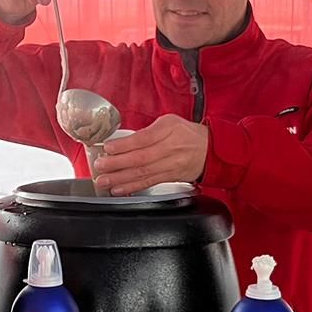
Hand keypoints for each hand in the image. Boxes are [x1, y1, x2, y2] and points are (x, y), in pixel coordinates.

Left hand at [91, 114, 208, 194]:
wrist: (210, 149)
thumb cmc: (187, 133)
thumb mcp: (169, 122)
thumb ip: (148, 131)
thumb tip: (122, 142)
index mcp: (168, 129)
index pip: (142, 139)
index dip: (123, 145)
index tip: (107, 148)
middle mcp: (170, 148)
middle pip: (140, 158)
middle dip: (117, 164)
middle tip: (100, 166)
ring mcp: (171, 165)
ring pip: (143, 173)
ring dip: (120, 179)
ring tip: (104, 181)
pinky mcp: (171, 177)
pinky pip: (149, 183)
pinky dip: (132, 187)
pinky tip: (119, 189)